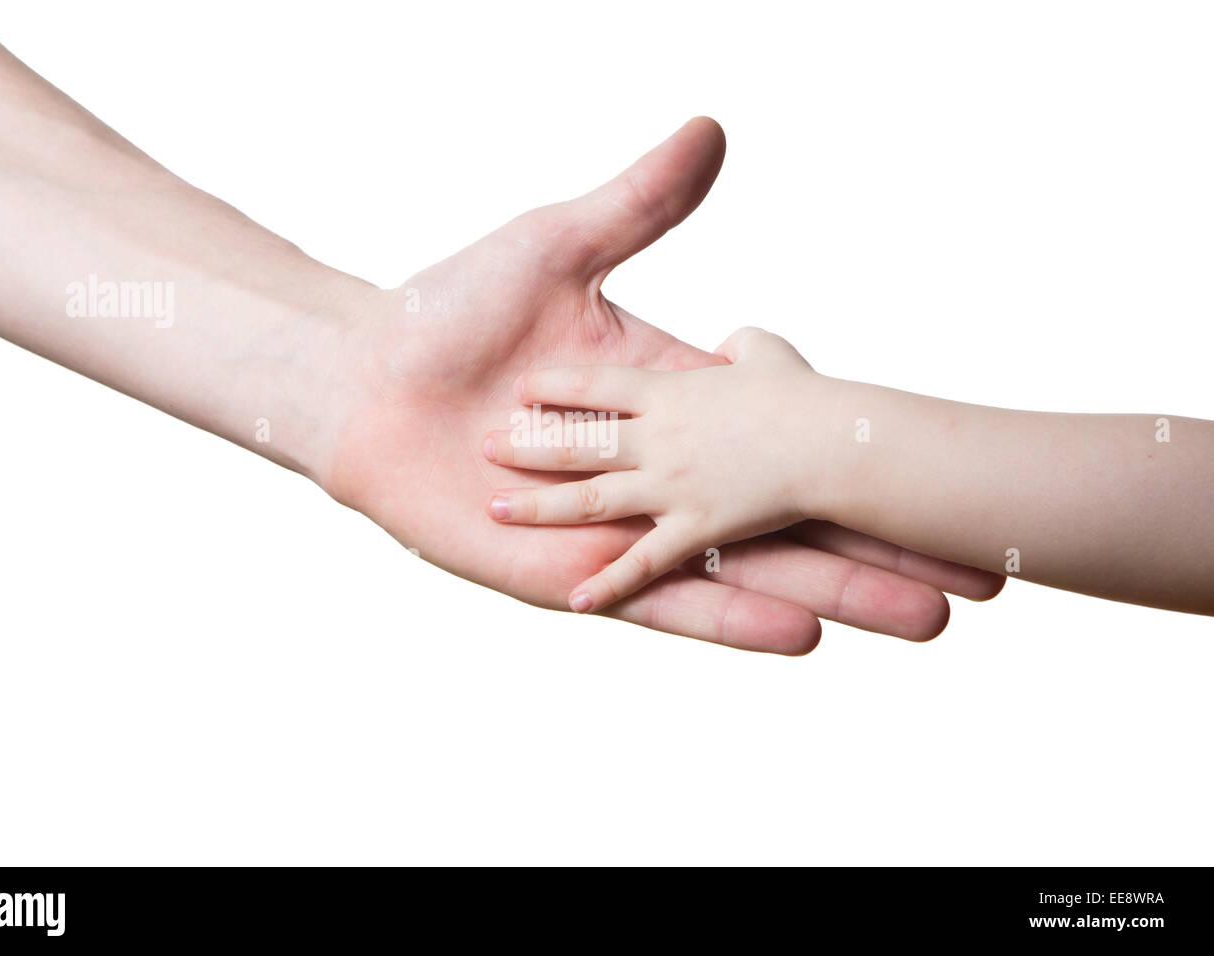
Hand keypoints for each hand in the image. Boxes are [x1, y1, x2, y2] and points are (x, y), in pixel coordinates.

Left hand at [330, 119, 1002, 652]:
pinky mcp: (570, 569)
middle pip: (784, 513)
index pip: (785, 430)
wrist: (368, 381)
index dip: (863, 450)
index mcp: (671, 399)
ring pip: (740, 566)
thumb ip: (639, 203)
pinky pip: (655, 594)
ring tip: (918, 619)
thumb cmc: (454, 309)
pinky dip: (720, 613)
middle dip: (877, 543)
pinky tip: (800, 633)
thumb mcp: (556, 244)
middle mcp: (662, 470)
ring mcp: (622, 526)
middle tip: (976, 578)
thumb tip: (715, 127)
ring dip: (830, 588)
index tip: (948, 465)